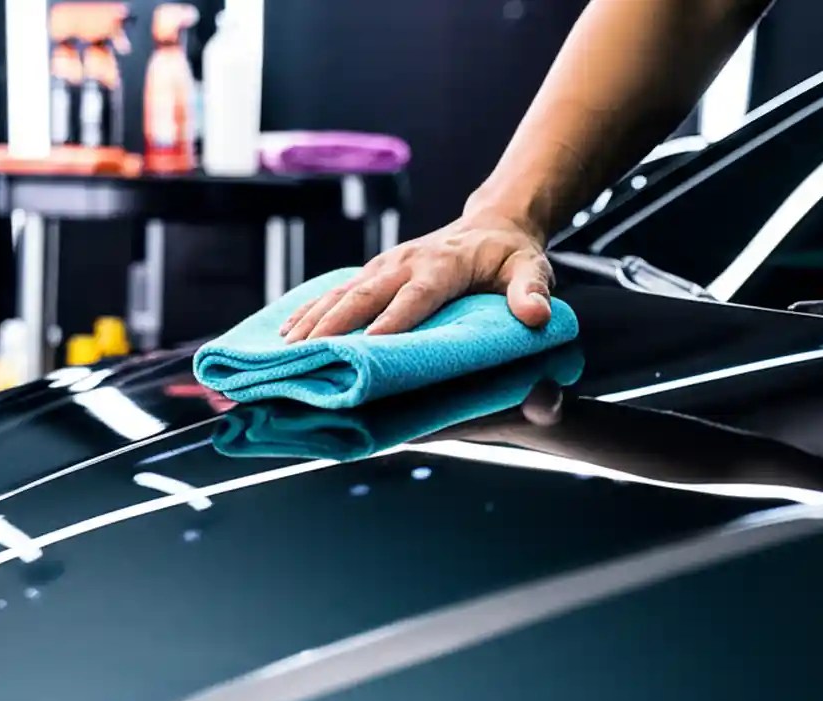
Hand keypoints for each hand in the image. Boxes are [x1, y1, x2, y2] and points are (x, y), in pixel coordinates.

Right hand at [279, 215, 553, 341]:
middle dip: (335, 324)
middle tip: (309, 354)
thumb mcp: (532, 268)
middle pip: (365, 294)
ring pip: (342, 293)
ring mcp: (384, 265)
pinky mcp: (372, 272)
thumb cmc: (511, 254)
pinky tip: (286, 333)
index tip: (370, 343)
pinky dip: (309, 311)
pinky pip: (335, 292)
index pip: (416, 296)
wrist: (490, 223)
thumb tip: (536, 316)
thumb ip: (532, 291)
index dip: (393, 319)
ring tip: (286, 349)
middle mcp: (405, 262)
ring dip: (313, 321)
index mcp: (443, 264)